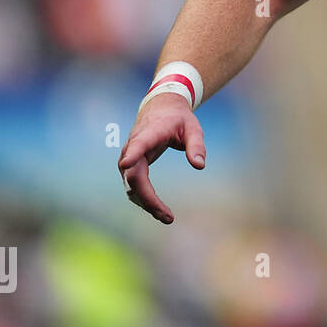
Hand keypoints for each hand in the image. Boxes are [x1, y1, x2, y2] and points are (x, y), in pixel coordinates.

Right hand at [117, 93, 205, 222]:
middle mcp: (133, 147)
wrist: (161, 108)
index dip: (132, 154)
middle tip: (168, 217)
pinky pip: (134, 185)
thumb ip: (197, 146)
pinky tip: (158, 210)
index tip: (126, 163)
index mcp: (149, 134)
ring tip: (167, 217)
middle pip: (134, 176)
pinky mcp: (131, 165)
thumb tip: (199, 165)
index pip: (138, 145)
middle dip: (148, 199)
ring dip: (146, 203)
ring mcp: (129, 157)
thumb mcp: (193, 128)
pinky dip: (144, 199)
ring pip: (132, 185)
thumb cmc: (179, 118)